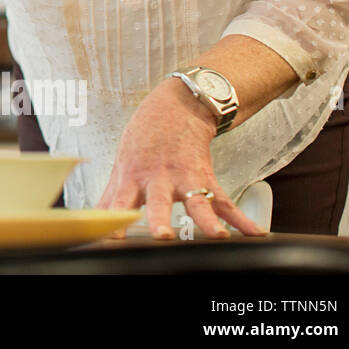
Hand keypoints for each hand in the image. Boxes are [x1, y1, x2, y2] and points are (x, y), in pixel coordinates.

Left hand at [96, 80, 266, 239]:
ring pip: (197, 201)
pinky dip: (241, 219)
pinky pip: (224, 201)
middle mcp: (158, 179)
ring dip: (207, 220)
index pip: (118, 203)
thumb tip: (93, 218)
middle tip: (162, 235)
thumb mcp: (123, 163)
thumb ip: (112, 195)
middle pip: (157, 202)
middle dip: (159, 218)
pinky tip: (255, 233)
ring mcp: (184, 178)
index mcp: (132, 178)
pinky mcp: (205, 176)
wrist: (176, 107)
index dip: (114, 221)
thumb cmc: (145, 138)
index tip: (112, 241)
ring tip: (218, 236)